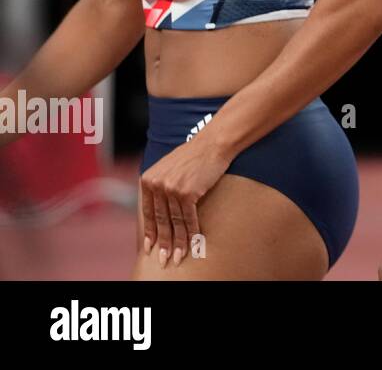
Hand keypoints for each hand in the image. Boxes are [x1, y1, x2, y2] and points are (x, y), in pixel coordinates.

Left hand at [139, 135, 232, 268]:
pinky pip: (188, 217)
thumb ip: (160, 186)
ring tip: (178, 256)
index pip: (147, 212)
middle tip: (164, 259)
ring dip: (177, 242)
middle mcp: (156, 185)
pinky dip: (191, 232)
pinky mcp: (187, 192)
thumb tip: (159, 209)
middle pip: (160, 220)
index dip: (150, 232)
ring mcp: (171, 189)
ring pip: (174, 222)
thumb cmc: (194, 155)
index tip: (150, 248)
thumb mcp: (168, 168)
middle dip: (162, 242)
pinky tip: (193, 242)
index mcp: (148, 180)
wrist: (213, 143)